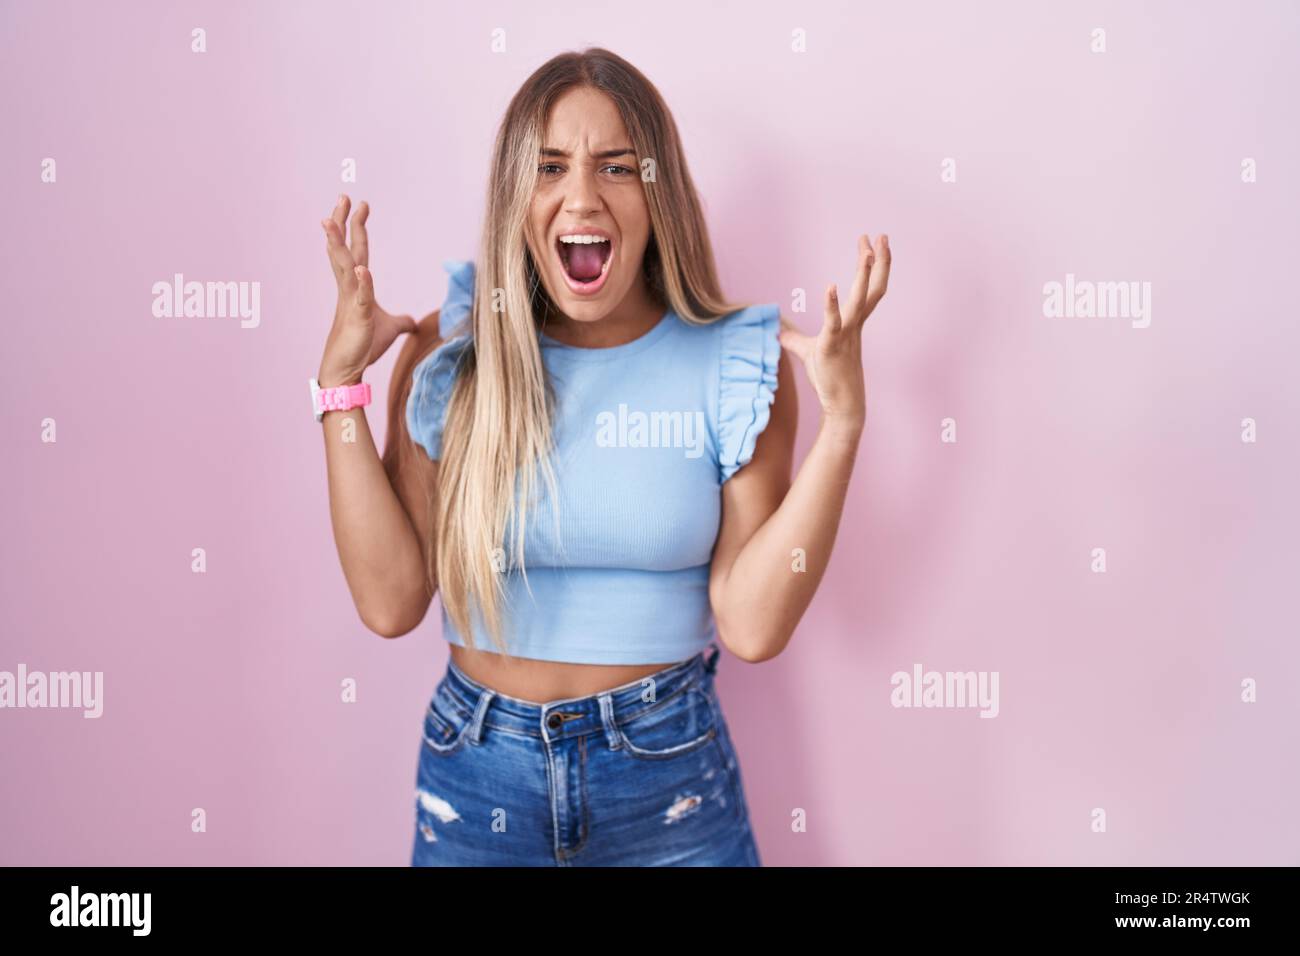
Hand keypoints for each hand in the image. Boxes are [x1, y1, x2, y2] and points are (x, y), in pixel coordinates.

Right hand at [317, 195, 415, 386]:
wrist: (346, 369)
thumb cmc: (362, 346)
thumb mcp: (388, 328)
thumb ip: (400, 321)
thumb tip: (413, 322)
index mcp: (355, 287)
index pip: (356, 250)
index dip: (356, 228)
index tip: (359, 205)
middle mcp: (349, 289)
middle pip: (345, 249)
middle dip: (343, 222)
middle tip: (344, 196)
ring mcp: (351, 301)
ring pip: (343, 266)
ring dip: (338, 243)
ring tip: (332, 220)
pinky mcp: (358, 318)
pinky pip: (361, 297)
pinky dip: (363, 283)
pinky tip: (363, 269)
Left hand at [778, 233, 890, 433]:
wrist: (842, 405)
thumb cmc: (830, 377)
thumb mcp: (808, 352)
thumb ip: (793, 338)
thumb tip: (777, 329)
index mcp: (854, 323)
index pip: (867, 288)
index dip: (870, 265)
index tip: (870, 242)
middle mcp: (855, 325)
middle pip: (872, 287)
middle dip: (877, 260)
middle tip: (881, 235)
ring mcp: (846, 334)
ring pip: (860, 299)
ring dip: (863, 274)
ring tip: (867, 250)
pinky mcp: (832, 345)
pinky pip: (834, 322)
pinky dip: (831, 304)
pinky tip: (830, 286)